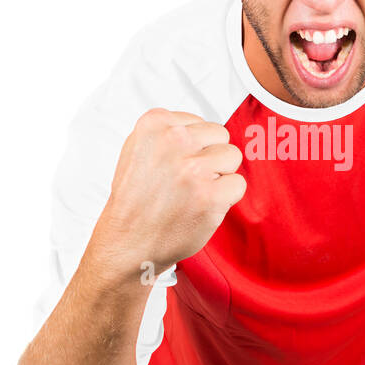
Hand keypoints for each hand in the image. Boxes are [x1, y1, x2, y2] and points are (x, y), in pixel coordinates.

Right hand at [91, 108, 245, 279]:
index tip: (174, 166)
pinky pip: (238, 184)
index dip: (193, 148)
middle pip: (220, 136)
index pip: (200, 123)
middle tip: (187, 182)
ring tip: (193, 193)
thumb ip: (169, 132)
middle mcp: (174, 141)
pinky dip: (226, 198)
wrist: (127, 242)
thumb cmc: (135, 201)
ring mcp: (193, 168)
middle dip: (209, 158)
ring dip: (219, 176)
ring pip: (232, 157)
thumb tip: (203, 128)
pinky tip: (202, 207)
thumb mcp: (138, 150)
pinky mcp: (210, 195)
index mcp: (154, 124)